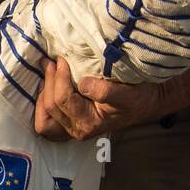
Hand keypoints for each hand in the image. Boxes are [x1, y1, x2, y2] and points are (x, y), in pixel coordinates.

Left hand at [34, 57, 168, 139]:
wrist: (145, 104)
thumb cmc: (137, 98)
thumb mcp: (126, 93)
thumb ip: (105, 91)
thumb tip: (82, 83)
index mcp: (89, 123)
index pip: (63, 100)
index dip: (59, 77)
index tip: (62, 59)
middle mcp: (77, 129)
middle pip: (50, 106)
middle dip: (49, 81)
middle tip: (50, 61)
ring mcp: (72, 127)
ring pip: (44, 114)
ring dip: (44, 90)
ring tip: (47, 70)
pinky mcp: (70, 122)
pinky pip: (47, 116)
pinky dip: (45, 98)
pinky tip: (50, 82)